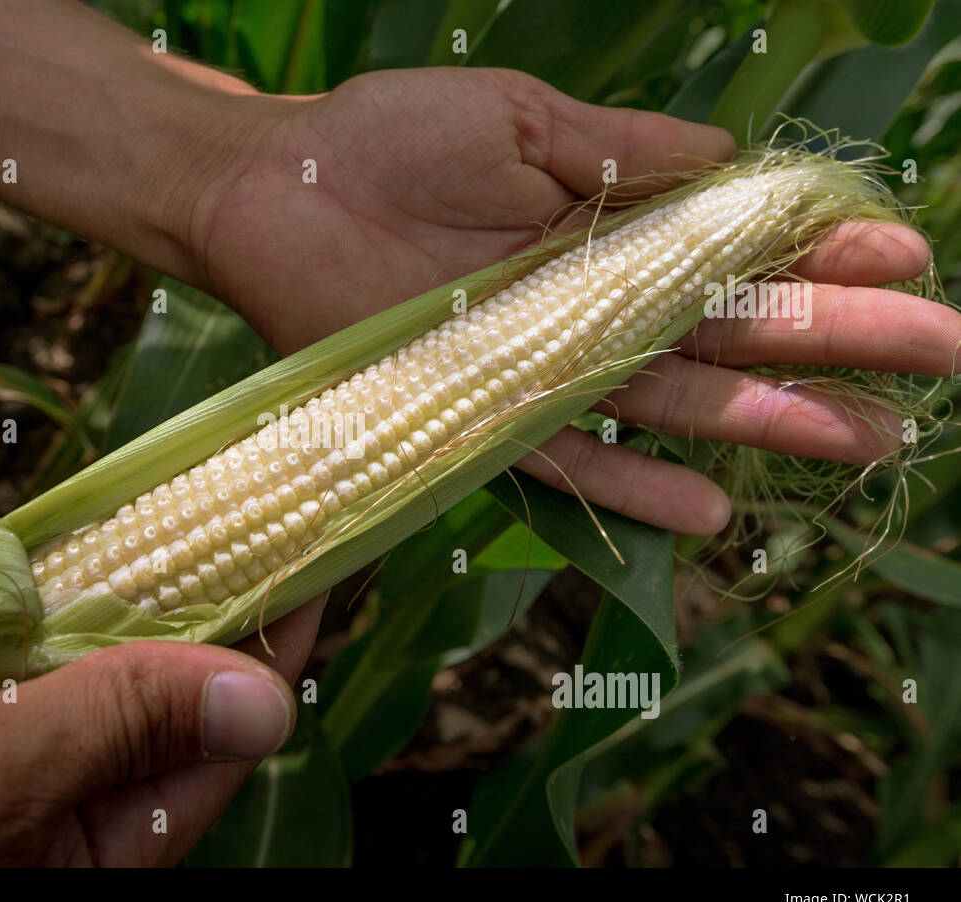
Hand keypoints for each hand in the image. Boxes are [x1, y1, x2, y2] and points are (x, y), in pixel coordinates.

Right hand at [0, 493, 322, 865]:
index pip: (222, 736)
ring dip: (68, 578)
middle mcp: (58, 808)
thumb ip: (120, 728)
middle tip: (200, 499)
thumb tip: (267, 703)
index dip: (270, 642)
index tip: (308, 549)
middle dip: (168, 594)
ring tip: (74, 514)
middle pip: (155, 686)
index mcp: (96, 846)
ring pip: (71, 651)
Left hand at [188, 68, 958, 534]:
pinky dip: (633, 483)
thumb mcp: (519, 119)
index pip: (735, 247)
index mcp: (608, 228)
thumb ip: (625, 149)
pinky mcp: (481, 408)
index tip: (907, 253)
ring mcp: (540, 363)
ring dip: (766, 421)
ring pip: (672, 400)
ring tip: (864, 440)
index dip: (821, 250)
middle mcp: (588, 304)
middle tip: (939, 356)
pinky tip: (711, 510)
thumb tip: (731, 155)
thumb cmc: (389, 140)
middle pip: (728, 329)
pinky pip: (566, 457)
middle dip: (836, 340)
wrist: (278, 187)